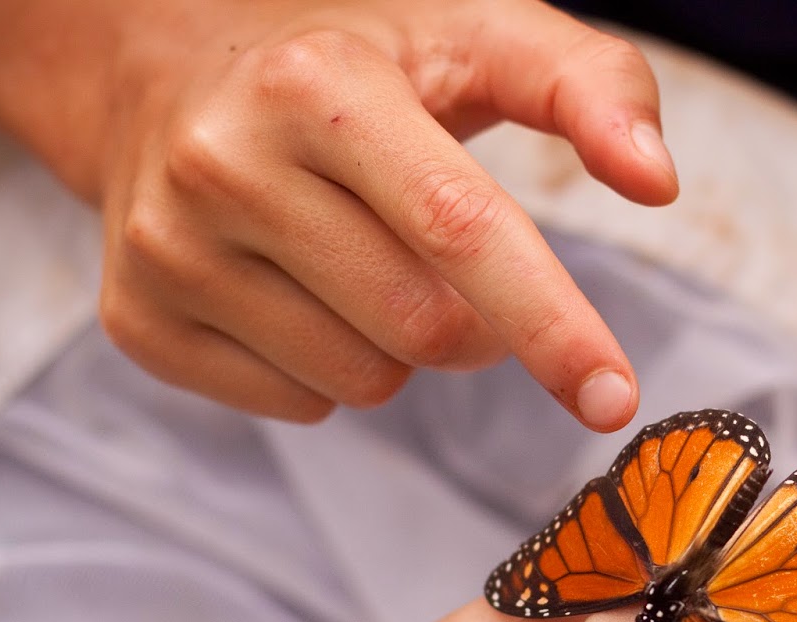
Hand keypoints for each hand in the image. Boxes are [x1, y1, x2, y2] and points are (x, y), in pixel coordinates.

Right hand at [0, 0, 674, 424]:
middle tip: (462, 271)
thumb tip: (657, 180)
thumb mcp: (475, 38)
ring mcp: (167, 249)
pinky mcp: (139, 320)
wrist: (169, 75)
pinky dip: (331, 372)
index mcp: (319, 85)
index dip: (550, 322)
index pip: (459, 227)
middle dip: (480, 326)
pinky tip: (301, 291)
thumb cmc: (358, 64)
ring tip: (363, 261)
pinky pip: (299, 407)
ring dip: (403, 349)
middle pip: (423, 329)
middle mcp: (224, 163)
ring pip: (364, 382)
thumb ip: (591, 87)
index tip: (613, 397)